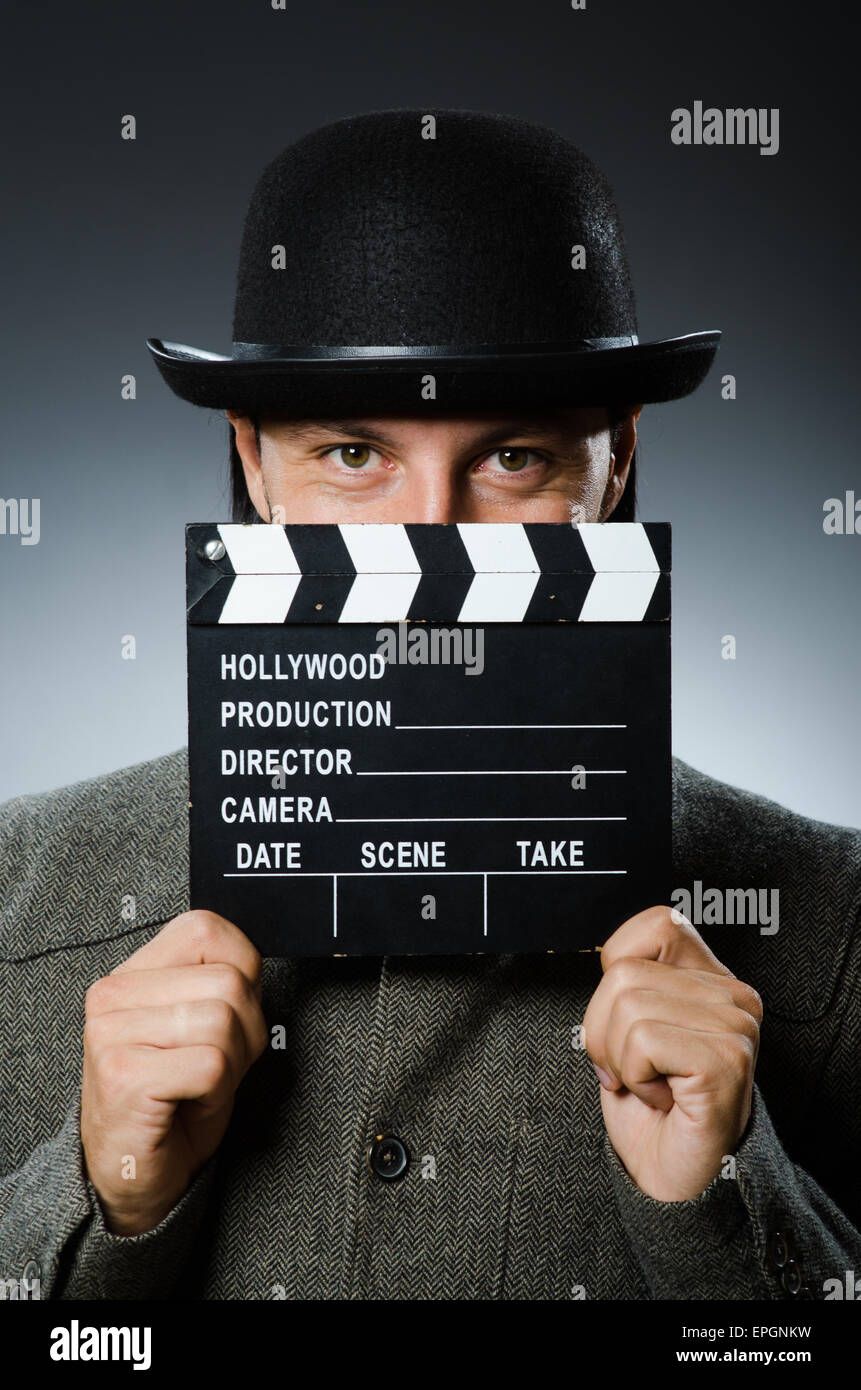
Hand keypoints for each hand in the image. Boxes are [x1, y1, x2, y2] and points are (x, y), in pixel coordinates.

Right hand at [81, 910, 267, 1233]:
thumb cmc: (172, 1104)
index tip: (231, 1014)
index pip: (206, 929)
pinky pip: (211, 1064)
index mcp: (132, 975)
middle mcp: (113, 995)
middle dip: (245, 1031)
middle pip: (229, 981)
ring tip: (198, 1086)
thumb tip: (253, 964)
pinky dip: (216, 1093)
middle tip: (215, 1067)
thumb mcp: (201, 1028)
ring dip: (231, 1065)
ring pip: (223, 1020)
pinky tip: (187, 1104)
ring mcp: (112, 1033)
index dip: (242, 970)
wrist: (133, 1177)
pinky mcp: (123, 1075)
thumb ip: (221, 984)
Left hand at [582, 905, 761, 1200]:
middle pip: (624, 971)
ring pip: (627, 1004)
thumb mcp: (629, 1029)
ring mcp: (735, 1026)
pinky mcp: (726, 1059)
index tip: (623, 1021)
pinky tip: (663, 1099)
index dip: (617, 966)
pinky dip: (634, 1078)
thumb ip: (629, 983)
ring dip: (618, 1059)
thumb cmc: (651, 1107)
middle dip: (603, 1029)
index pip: (657, 922)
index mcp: (711, 978)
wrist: (673, 1178)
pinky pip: (642, 1041)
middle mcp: (733, 995)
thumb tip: (604, 954)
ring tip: (650, 1086)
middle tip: (632, 1070)